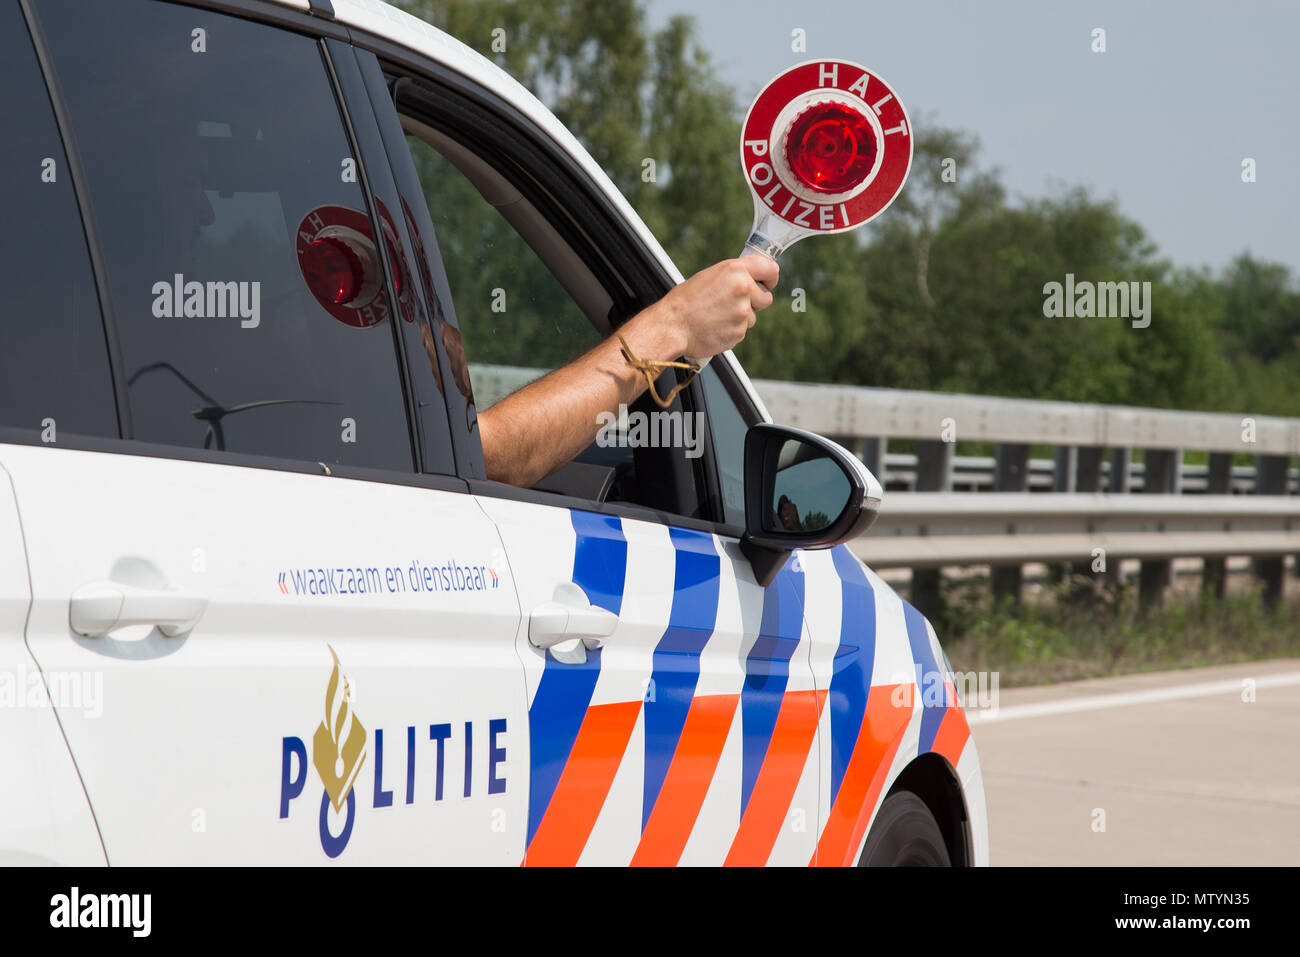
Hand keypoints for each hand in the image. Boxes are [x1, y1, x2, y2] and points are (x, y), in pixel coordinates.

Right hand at [657, 257, 779, 358]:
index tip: (767, 283)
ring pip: (753, 316)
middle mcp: (743, 289)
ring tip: (717, 314)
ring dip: (740, 317)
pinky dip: (731, 329)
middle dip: (754, 302)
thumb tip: (753, 278)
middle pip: (766, 298)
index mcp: (735, 270)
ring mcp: (742, 312)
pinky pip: (742, 330)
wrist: (673, 326)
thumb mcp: (711, 275)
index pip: (771, 269)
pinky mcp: (739, 331)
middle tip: (732, 302)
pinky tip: (715, 324)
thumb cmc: (686, 301)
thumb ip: (736, 275)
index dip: (770, 278)